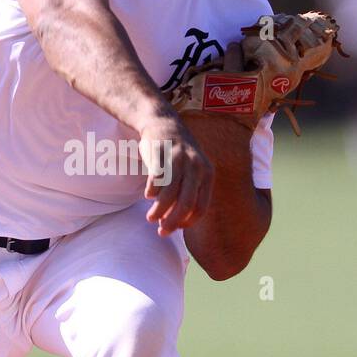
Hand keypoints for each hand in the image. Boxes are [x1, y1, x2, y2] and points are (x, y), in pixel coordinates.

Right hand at [138, 113, 214, 236]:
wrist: (163, 124)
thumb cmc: (177, 156)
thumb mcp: (192, 171)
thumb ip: (190, 193)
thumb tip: (178, 223)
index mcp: (208, 173)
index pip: (201, 207)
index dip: (187, 222)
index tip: (176, 228)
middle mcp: (196, 167)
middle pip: (185, 204)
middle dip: (172, 222)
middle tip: (162, 232)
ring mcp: (178, 159)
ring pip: (169, 195)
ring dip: (158, 211)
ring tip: (150, 218)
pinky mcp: (162, 154)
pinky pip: (156, 181)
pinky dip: (151, 192)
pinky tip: (148, 196)